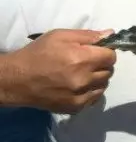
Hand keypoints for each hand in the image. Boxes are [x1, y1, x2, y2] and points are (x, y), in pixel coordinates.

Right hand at [1, 29, 115, 113]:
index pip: (111, 56)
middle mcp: (84, 79)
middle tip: (89, 61)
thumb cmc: (39, 52)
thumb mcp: (62, 35)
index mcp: (82, 59)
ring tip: (84, 73)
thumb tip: (110, 34)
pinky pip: (94, 98)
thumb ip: (89, 35)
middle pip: (109, 71)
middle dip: (102, 64)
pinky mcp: (74, 108)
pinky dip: (91, 91)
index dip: (106, 51)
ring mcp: (79, 96)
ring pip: (103, 85)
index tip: (97, 50)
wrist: (17, 79)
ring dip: (98, 78)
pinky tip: (80, 85)